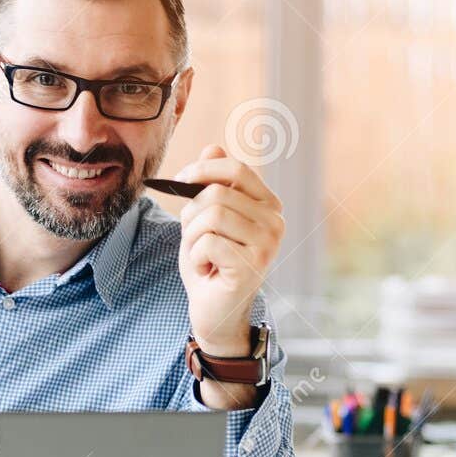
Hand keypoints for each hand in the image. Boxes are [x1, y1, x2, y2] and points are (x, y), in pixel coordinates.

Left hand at [172, 144, 284, 351]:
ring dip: (192, 237)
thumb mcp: (206, 218)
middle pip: (217, 193)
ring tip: (201, 255)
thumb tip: (213, 147)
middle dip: (191, 214)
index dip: (202, 169)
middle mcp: (275, 222)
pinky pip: (207, 243)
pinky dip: (196, 258)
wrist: (213, 310)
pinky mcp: (252, 265)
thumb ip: (212, 184)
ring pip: (211, 216)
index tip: (180, 181)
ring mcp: (267, 244)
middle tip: (193, 237)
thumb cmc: (210, 262)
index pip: (236, 168)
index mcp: (268, 205)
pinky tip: (207, 271)